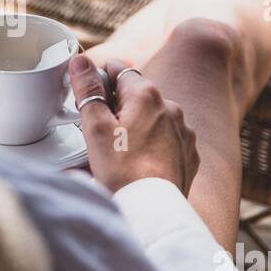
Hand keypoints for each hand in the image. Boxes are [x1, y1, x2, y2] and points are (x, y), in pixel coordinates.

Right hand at [68, 53, 198, 196]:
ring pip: (153, 117)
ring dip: (136, 125)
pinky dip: (153, 144)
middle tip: (98, 130)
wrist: (152, 210)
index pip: (118, 70)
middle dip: (117, 105)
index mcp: (146, 95)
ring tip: (118, 151)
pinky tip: (139, 162)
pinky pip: (167, 139)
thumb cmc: (122, 171)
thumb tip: (81, 60)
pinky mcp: (188, 154)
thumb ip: (89, 89)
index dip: (99, 80)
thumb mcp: (96, 127)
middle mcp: (171, 108)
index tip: (88, 96)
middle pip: (136, 94)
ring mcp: (183, 131)